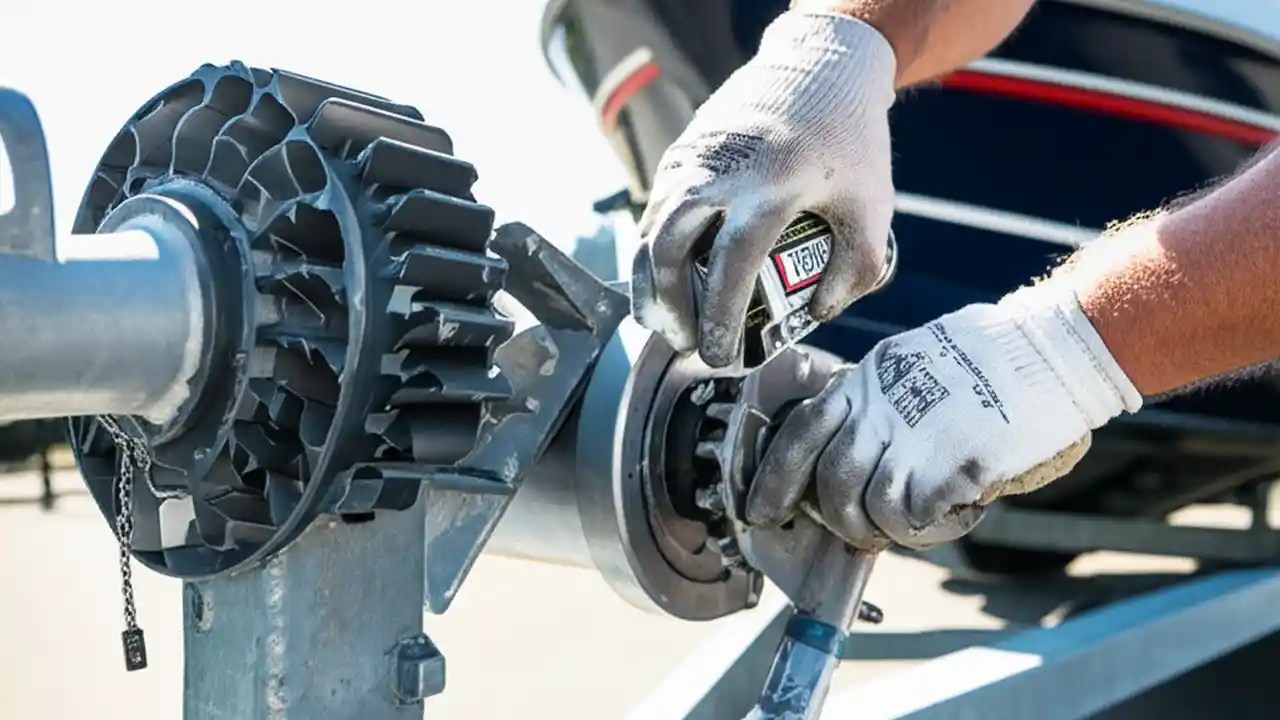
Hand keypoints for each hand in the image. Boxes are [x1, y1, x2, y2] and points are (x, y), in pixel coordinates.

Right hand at [631, 11, 897, 366]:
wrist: (819, 65)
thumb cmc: (849, 139)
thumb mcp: (872, 205)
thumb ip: (856, 268)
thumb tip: (817, 312)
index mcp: (770, 188)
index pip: (730, 266)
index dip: (718, 318)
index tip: (719, 356)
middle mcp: (719, 173)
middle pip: (668, 253)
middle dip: (671, 311)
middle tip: (686, 344)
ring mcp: (691, 161)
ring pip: (649, 234)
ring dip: (650, 287)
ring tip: (666, 325)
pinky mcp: (679, 153)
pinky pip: (653, 213)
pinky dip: (651, 255)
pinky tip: (665, 283)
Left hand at [747, 283, 1143, 549]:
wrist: (1054, 347)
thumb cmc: (990, 354)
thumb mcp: (912, 359)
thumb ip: (877, 399)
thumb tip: (854, 445)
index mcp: (866, 379)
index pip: (800, 430)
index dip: (774, 478)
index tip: (763, 507)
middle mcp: (880, 406)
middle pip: (828, 480)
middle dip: (833, 518)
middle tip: (853, 530)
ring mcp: (917, 435)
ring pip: (866, 505)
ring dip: (881, 528)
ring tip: (907, 522)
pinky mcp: (956, 462)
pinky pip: (916, 515)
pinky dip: (926, 526)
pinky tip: (949, 511)